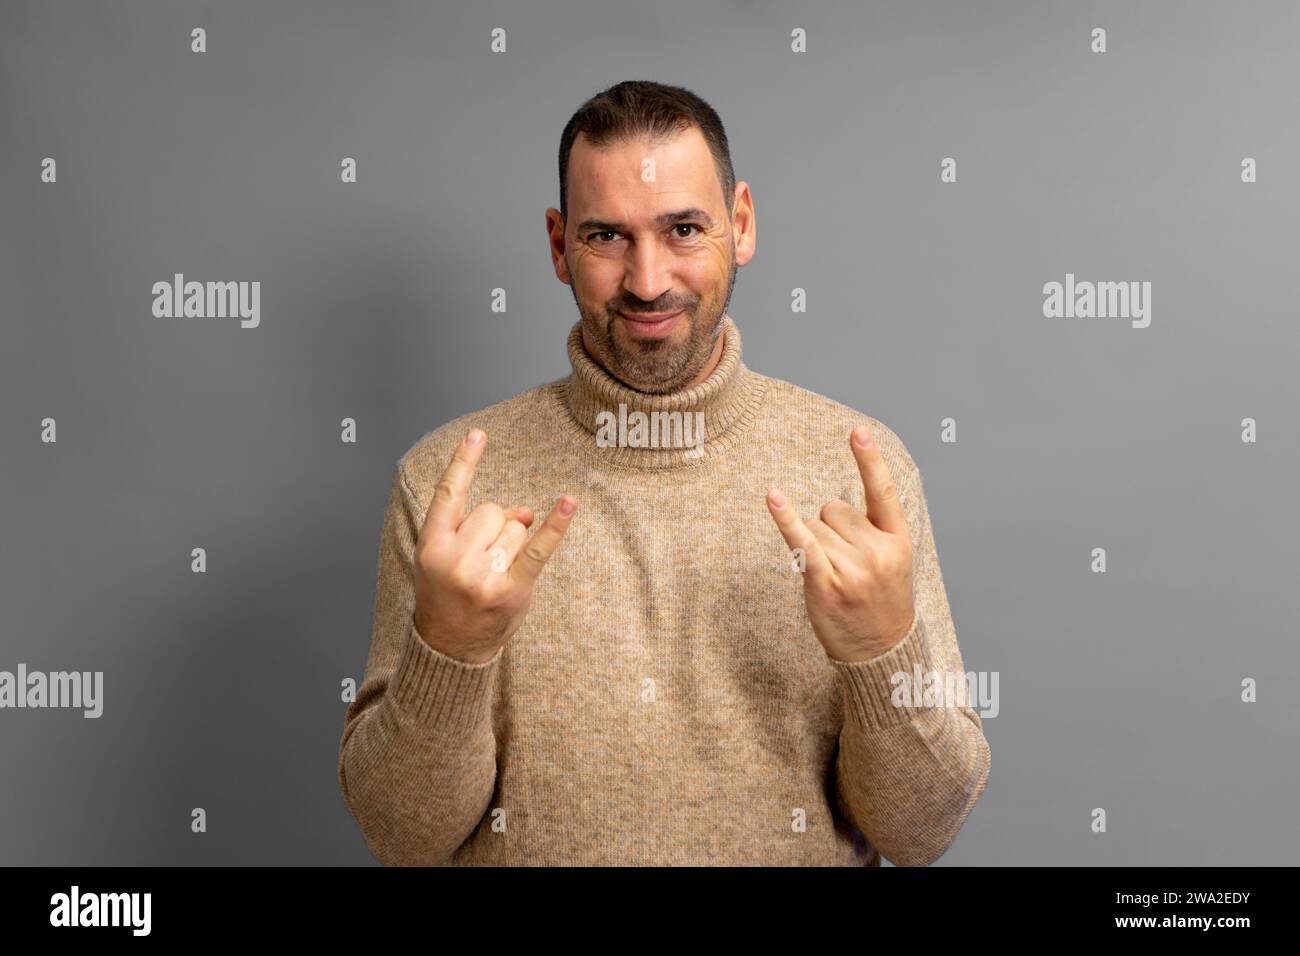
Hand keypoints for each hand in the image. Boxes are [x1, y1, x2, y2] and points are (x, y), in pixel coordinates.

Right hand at [412, 428, 577, 664]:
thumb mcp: (445, 556)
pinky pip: (539, 548)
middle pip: (493, 510)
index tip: (479, 434)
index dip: (464, 461)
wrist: (449, 647)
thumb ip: (476, 527)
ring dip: (513, 544)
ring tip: (493, 575)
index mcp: (432, 545)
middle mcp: (455, 559)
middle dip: (496, 528)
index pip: (450, 493)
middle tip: (481, 561)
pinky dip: (557, 525)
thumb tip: (526, 512)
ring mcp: (483, 575)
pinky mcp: (512, 589)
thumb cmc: (448, 594)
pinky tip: (570, 502)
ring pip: (516, 528)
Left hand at [766, 425, 914, 662]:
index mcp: (898, 541)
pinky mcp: (826, 583)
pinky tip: (773, 498)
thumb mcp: (893, 562)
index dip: (869, 460)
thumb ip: (872, 531)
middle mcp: (877, 551)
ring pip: (815, 525)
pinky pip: (802, 541)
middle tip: (847, 564)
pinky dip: (786, 519)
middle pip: (833, 508)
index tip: (858, 430)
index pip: (882, 492)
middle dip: (832, 529)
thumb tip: (830, 507)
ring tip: (835, 576)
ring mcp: (853, 569)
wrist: (882, 654)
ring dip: (816, 544)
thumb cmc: (881, 601)